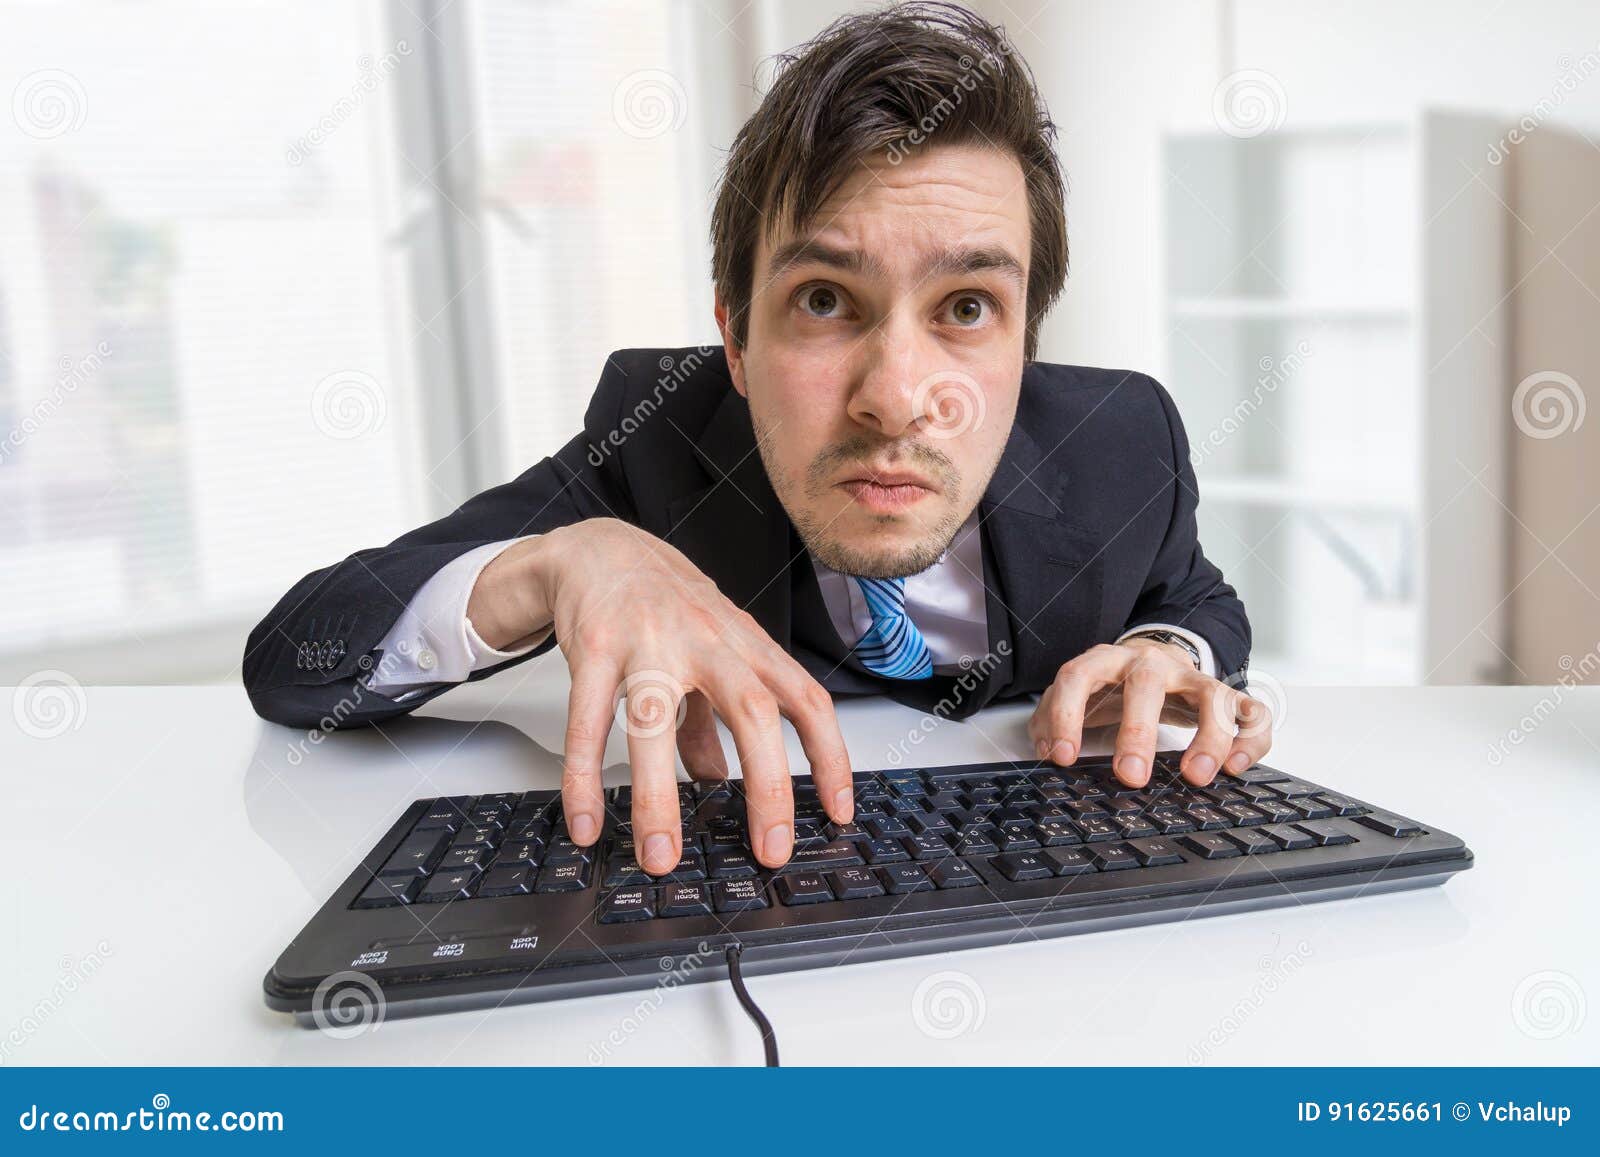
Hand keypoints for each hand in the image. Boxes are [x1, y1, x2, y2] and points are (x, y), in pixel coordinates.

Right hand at [467, 518, 852, 872]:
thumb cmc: (666, 605)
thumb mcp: (709, 653)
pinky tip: (588, 823)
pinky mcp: (591, 648)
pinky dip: (584, 778)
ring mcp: (646, 642)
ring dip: (658, 797)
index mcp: (744, 644)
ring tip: (661, 857)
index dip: (831, 757)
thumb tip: (721, 785)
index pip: (805, 700)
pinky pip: (585, 722)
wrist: (598, 548)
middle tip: (770, 849)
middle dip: (768, 786)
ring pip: (656, 722)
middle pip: (751, 710)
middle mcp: (704, 640)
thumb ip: (713, 720)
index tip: (838, 813)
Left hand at [1026, 639, 1271, 786]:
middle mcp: (1151, 663)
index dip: (1067, 715)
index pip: (1079, 677)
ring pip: (1210, 694)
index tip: (1063, 757)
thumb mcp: (1076, 696)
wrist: (1154, 658)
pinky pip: (1252, 711)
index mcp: (1106, 660)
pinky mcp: (1225, 695)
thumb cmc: (1110, 686)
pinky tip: (1234, 766)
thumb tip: (1049, 748)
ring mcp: (1192, 677)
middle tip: (1131, 776)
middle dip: (1138, 731)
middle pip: (1146, 684)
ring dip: (1208, 736)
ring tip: (1196, 776)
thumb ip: (1051, 718)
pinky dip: (1250, 738)